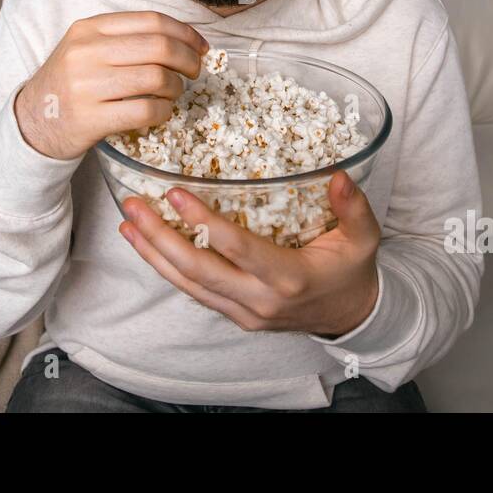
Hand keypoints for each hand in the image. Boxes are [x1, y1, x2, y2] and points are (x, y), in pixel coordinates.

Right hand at [13, 11, 208, 160]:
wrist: (33, 121)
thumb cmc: (70, 82)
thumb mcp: (86, 47)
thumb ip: (126, 38)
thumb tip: (183, 39)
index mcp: (89, 28)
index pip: (151, 21)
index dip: (185, 32)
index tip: (200, 46)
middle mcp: (86, 52)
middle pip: (159, 47)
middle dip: (188, 60)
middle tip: (194, 71)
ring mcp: (86, 86)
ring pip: (157, 79)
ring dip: (176, 87)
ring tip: (173, 93)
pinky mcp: (91, 118)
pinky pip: (146, 111)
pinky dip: (164, 112)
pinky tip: (160, 111)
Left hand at [118, 170, 380, 336]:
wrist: (351, 316)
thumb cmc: (353, 271)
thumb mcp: (364, 238)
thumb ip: (353, 207)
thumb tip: (338, 176)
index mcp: (288, 277)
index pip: (236, 248)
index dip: (203, 221)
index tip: (175, 194)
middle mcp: (259, 299)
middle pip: (198, 270)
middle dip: (160, 238)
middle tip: (134, 206)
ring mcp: (243, 311)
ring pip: (187, 285)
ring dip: (153, 254)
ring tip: (128, 223)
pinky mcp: (235, 314)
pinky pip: (194, 292)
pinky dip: (166, 268)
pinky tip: (147, 245)